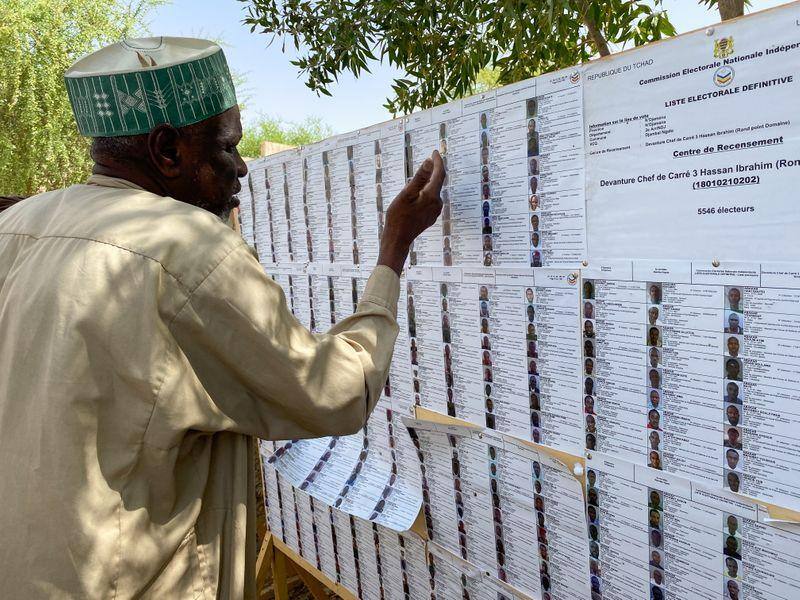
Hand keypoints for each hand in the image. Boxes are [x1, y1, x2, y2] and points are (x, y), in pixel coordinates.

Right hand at [378, 151, 444, 274]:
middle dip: (431, 172)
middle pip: (436, 182)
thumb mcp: (406, 194)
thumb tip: (429, 162)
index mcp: (432, 197)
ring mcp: (435, 211)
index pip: (439, 174)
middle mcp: (437, 204)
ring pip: (432, 192)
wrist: (397, 240)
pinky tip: (414, 196)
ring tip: (415, 182)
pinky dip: (424, 193)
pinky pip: (430, 200)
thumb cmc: (398, 217)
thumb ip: (419, 178)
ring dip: (426, 184)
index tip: (434, 152)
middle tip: (425, 161)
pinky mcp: (431, 216)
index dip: (438, 161)